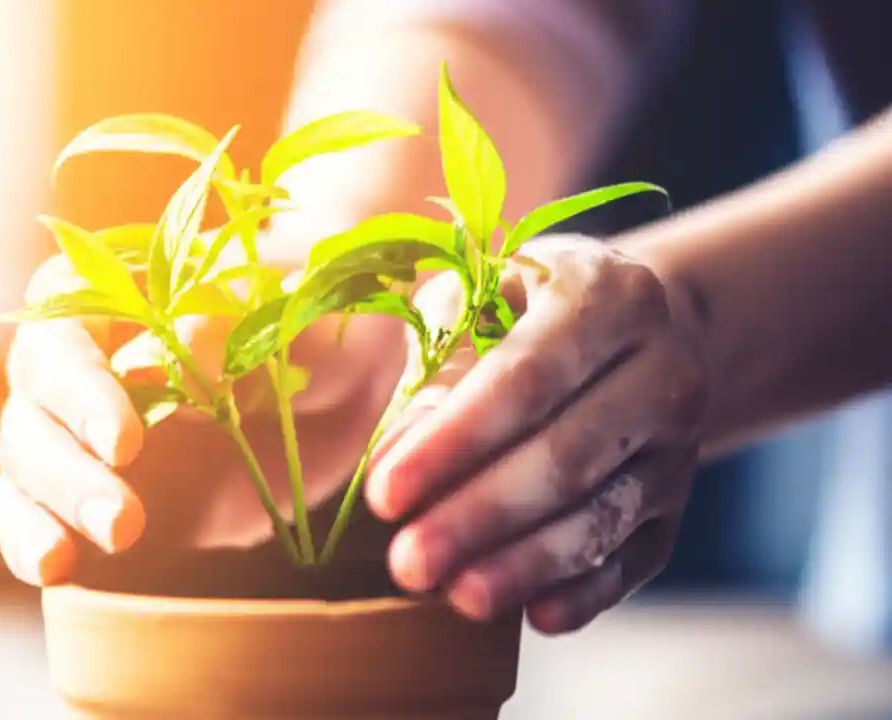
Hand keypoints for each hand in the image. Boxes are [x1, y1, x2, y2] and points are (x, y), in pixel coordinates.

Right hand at [0, 250, 404, 585]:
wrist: (340, 385)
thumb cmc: (307, 322)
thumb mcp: (287, 314)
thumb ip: (224, 327)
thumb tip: (150, 361)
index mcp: (110, 294)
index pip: (60, 329)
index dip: (78, 387)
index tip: (125, 441)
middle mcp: (79, 359)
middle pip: (32, 403)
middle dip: (66, 468)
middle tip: (123, 521)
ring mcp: (77, 430)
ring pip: (24, 461)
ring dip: (46, 510)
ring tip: (81, 553)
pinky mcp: (91, 492)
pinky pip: (35, 514)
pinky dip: (31, 540)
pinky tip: (54, 569)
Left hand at [366, 235, 707, 633]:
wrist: (630, 332)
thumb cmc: (521, 311)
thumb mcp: (473, 303)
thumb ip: (434, 371)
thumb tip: (391, 457)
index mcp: (608, 296)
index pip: (527, 379)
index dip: (453, 443)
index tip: (383, 493)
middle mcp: (663, 368)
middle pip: (567, 457)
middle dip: (479, 516)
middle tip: (408, 562)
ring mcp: (681, 443)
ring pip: (602, 516)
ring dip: (526, 564)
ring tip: (457, 597)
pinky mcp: (679, 505)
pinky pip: (637, 559)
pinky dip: (588, 592)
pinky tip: (536, 617)